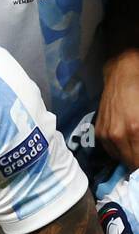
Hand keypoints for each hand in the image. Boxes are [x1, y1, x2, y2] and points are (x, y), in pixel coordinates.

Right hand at [97, 49, 138, 169]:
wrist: (124, 70)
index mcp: (135, 130)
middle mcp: (118, 136)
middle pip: (131, 162)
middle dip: (137, 162)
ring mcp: (106, 135)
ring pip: (121, 158)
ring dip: (131, 158)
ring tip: (136, 152)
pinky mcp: (99, 132)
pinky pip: (111, 151)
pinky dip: (121, 151)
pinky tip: (128, 144)